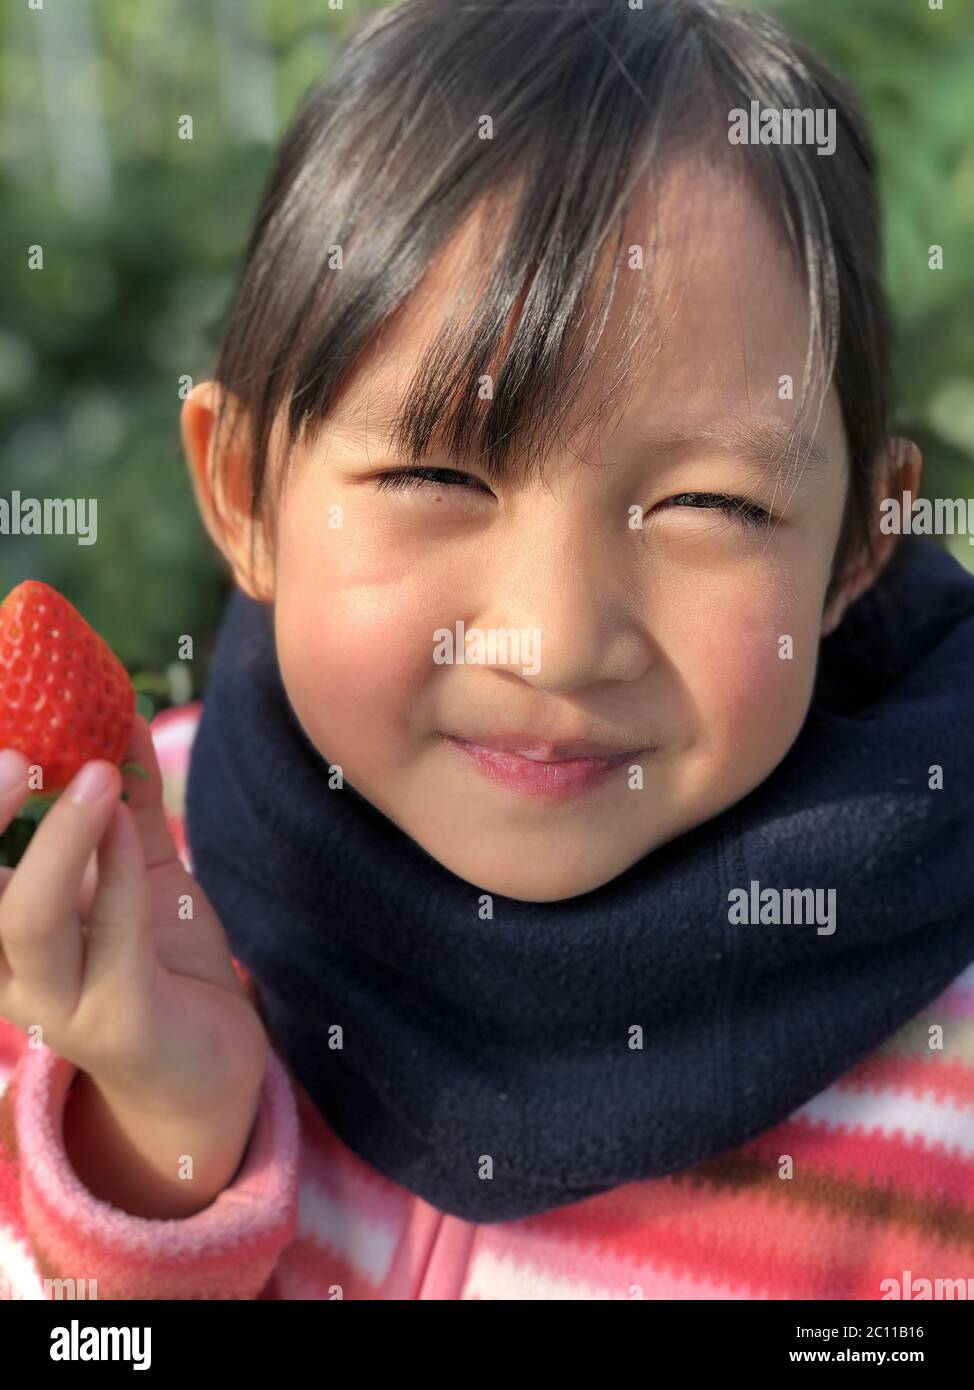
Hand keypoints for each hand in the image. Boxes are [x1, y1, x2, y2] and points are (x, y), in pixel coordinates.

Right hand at [0, 715, 267, 1125]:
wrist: (209, 1060)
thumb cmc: (159, 959)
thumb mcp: (139, 871)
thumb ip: (127, 804)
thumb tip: (120, 719)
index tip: (0, 741)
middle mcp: (8, 973)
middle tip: (23, 755)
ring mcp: (58, 1004)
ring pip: (25, 922)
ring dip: (57, 843)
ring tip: (94, 777)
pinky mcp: (118, 1022)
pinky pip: (111, 937)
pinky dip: (116, 870)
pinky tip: (129, 821)